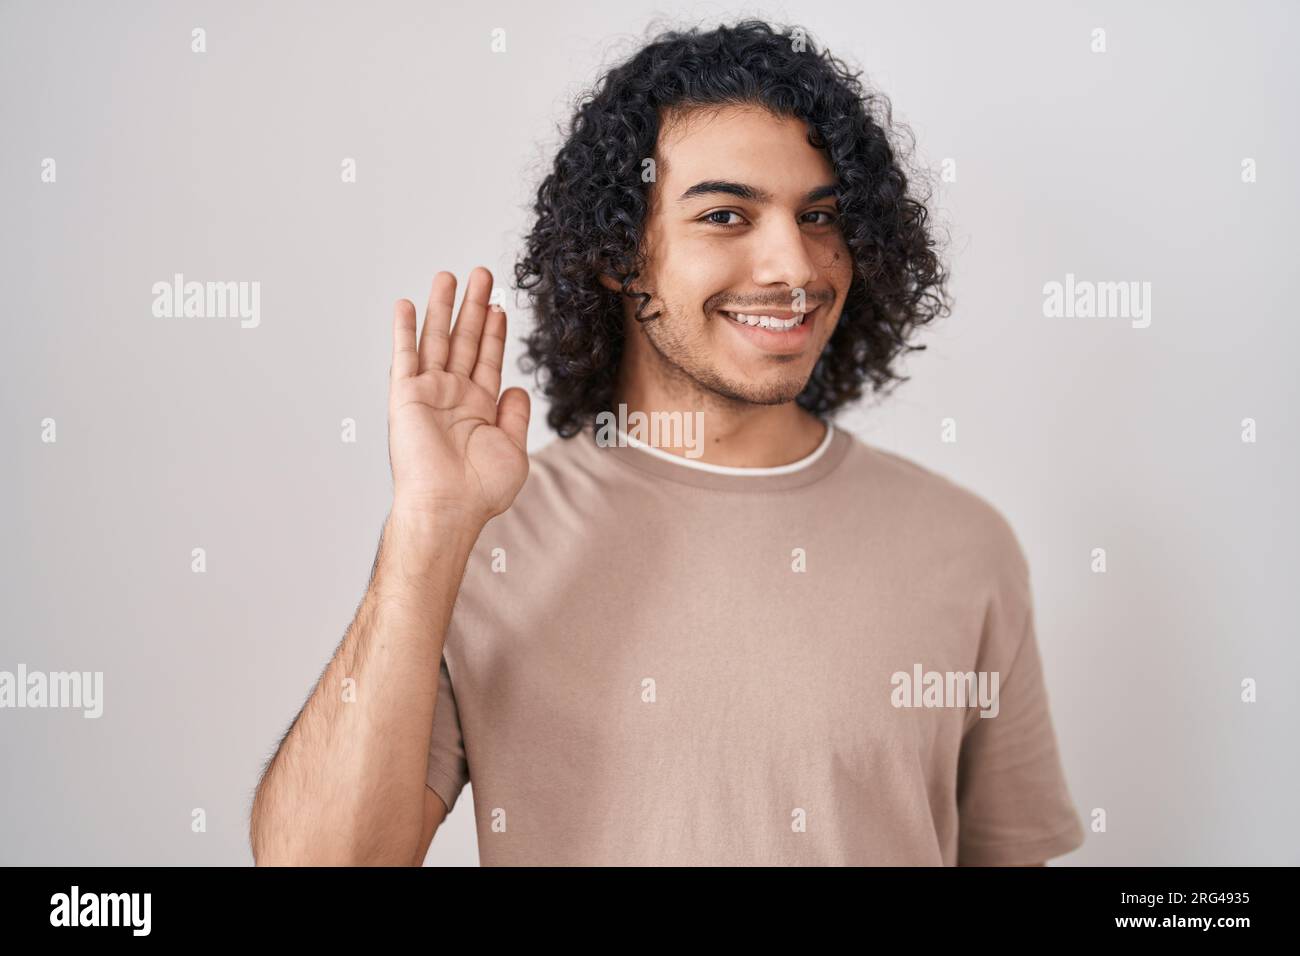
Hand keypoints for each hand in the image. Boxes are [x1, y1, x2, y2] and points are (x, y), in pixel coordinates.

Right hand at [387, 268, 530, 525]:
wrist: (450, 506)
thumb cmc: (481, 490)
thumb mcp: (514, 449)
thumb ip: (516, 415)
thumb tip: (516, 387)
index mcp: (480, 409)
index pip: (488, 360)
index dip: (495, 332)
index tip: (499, 305)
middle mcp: (454, 397)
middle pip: (465, 341)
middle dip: (473, 307)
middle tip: (481, 274)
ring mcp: (429, 394)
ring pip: (437, 340)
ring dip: (442, 307)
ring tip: (448, 275)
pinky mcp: (406, 396)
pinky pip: (404, 356)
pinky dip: (404, 330)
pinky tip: (405, 304)